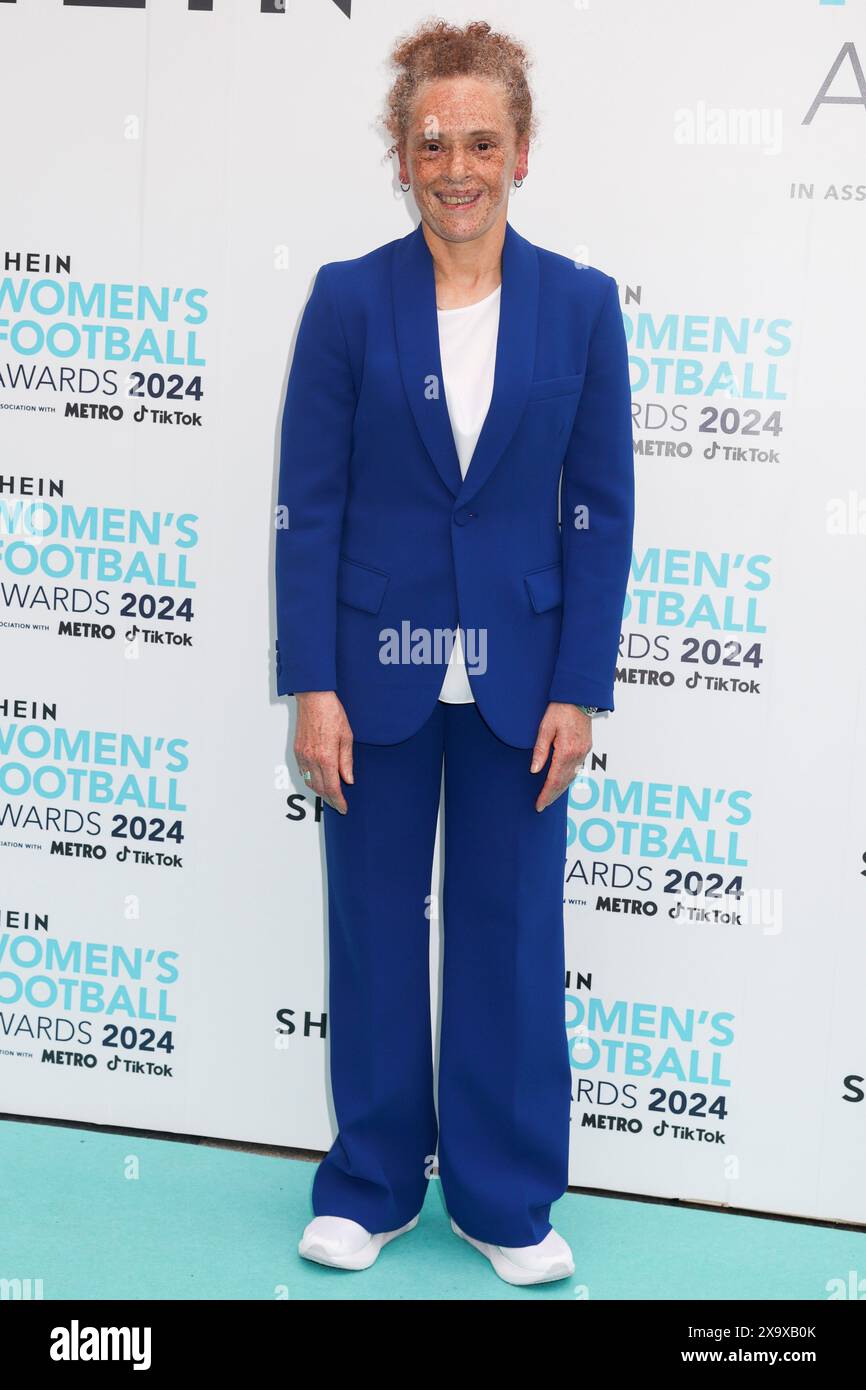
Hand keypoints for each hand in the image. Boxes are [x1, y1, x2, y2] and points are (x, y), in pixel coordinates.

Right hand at [293, 691, 353, 813]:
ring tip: (330, 795)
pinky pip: (303, 772)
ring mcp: (302, 755)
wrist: (313, 698)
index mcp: (326, 757)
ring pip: (309, 782)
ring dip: (319, 792)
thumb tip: (348, 779)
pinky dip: (311, 780)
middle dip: (329, 799)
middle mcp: (312, 759)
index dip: (338, 801)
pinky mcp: (297, 750)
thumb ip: (346, 761)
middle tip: (338, 804)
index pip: (332, 788)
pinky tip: (318, 780)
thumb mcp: (347, 737)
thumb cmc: (331, 713)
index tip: (343, 807)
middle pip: (319, 788)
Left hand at [530, 702, 591, 811]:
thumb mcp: (545, 728)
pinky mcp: (586, 748)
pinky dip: (568, 779)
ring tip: (550, 797)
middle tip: (542, 805)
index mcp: (566, 750)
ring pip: (572, 777)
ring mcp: (584, 752)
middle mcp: (577, 754)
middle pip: (564, 782)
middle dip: (552, 795)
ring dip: (561, 789)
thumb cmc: (560, 709)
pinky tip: (562, 782)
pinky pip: (577, 769)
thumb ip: (540, 750)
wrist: (578, 698)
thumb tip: (534, 770)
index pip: (554, 779)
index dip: (546, 794)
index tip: (539, 805)